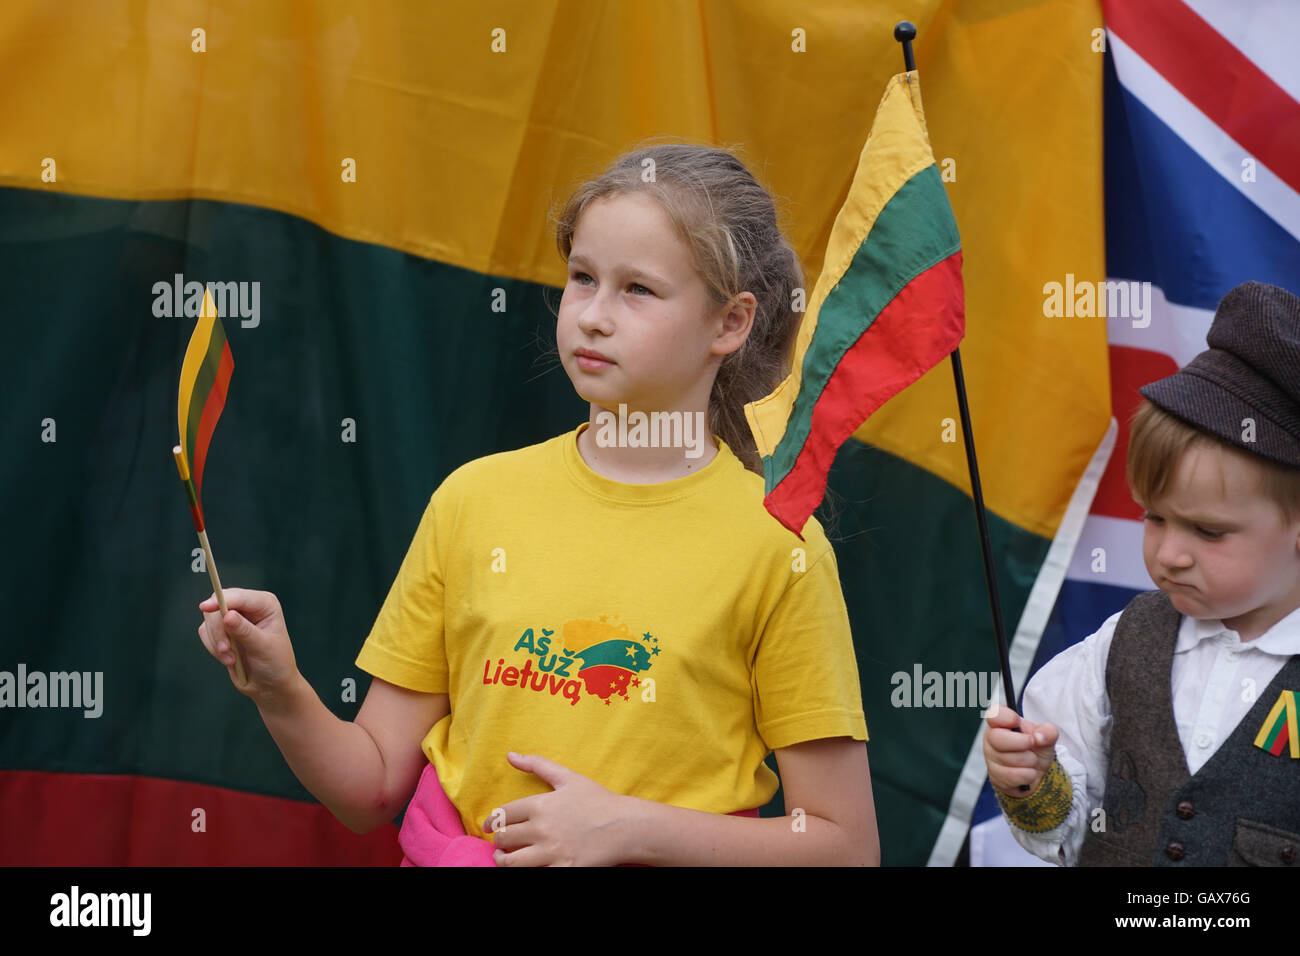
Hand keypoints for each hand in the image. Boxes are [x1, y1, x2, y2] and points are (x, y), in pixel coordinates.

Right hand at [197, 588, 299, 703]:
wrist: (270, 684)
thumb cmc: (275, 663)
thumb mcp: (262, 647)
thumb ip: (244, 631)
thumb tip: (227, 615)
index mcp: (264, 604)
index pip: (238, 596)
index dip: (221, 600)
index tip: (206, 608)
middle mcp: (248, 606)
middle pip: (218, 604)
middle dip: (219, 630)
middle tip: (225, 649)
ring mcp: (233, 618)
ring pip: (209, 620)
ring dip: (216, 642)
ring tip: (232, 659)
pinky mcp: (221, 631)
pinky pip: (205, 633)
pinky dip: (213, 647)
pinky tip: (229, 659)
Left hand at [481, 752, 634, 866]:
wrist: (625, 826)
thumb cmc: (598, 799)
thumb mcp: (568, 777)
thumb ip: (537, 764)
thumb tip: (510, 755)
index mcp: (540, 805)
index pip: (502, 815)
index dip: (491, 821)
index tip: (488, 826)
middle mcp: (541, 829)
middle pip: (504, 839)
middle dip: (499, 841)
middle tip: (501, 843)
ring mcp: (552, 852)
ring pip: (511, 862)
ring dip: (503, 861)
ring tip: (505, 858)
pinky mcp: (563, 869)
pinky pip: (534, 874)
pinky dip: (527, 871)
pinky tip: (529, 866)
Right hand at [983, 704, 1058, 797]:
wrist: (1036, 773)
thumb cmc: (1036, 749)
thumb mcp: (1046, 737)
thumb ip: (1048, 731)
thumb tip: (1039, 736)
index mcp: (1000, 722)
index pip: (994, 715)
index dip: (1005, 717)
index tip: (1016, 721)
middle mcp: (991, 738)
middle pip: (997, 738)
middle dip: (1021, 743)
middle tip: (1032, 743)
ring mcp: (990, 758)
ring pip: (1007, 759)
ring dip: (1028, 761)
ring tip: (1032, 759)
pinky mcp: (994, 776)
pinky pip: (1011, 776)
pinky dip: (1027, 775)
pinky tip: (1029, 773)